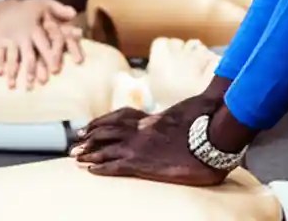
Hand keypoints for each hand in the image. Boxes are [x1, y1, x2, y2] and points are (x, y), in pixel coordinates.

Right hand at [0, 0, 83, 89]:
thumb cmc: (25, 7)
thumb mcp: (43, 3)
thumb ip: (59, 9)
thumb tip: (73, 13)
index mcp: (35, 29)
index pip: (45, 45)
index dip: (51, 57)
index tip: (55, 71)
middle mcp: (23, 36)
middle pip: (29, 55)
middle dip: (33, 70)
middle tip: (39, 82)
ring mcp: (9, 39)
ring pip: (12, 58)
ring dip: (14, 71)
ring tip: (14, 85)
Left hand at [69, 93, 229, 186]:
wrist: (212, 133)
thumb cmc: (207, 125)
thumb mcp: (188, 117)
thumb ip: (177, 120)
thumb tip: (180, 123)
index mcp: (150, 118)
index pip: (119, 116)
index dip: (102, 121)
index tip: (91, 126)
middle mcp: (140, 128)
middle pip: (106, 129)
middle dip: (89, 136)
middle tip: (75, 142)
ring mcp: (139, 144)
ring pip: (105, 146)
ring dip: (88, 152)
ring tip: (75, 156)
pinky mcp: (141, 161)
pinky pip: (114, 165)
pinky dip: (100, 167)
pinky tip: (91, 170)